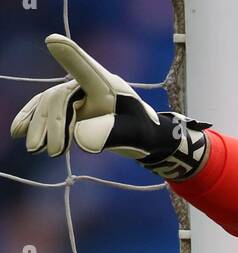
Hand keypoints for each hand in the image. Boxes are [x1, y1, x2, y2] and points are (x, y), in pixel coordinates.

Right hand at [10, 33, 210, 179]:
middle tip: (49, 151)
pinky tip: (19, 131)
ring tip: (33, 148)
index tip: (53, 42)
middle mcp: (87, 85)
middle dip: (51, 124)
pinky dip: (32, 119)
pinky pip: (45, 109)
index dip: (70, 57)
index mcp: (106, 86)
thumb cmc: (143, 133)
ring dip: (39, 126)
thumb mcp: (134, 136)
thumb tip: (80, 139)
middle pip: (60, 98)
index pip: (86, 70)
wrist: (144, 135)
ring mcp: (76, 93)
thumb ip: (110, 135)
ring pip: (49, 105)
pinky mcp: (69, 105)